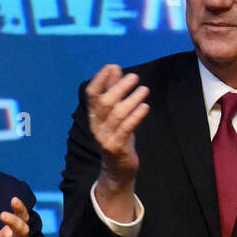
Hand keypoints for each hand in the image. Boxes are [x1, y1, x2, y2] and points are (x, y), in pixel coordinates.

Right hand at [87, 64, 148, 221]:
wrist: (116, 171)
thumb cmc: (118, 137)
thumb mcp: (114, 115)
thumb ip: (113, 92)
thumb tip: (115, 69)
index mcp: (94, 116)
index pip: (91, 94)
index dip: (100, 79)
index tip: (112, 66)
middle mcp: (97, 126)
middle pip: (104, 102)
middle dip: (119, 87)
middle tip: (134, 77)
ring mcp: (106, 137)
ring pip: (117, 115)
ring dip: (131, 100)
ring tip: (144, 89)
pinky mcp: (117, 148)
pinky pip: (126, 129)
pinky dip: (136, 116)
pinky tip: (145, 107)